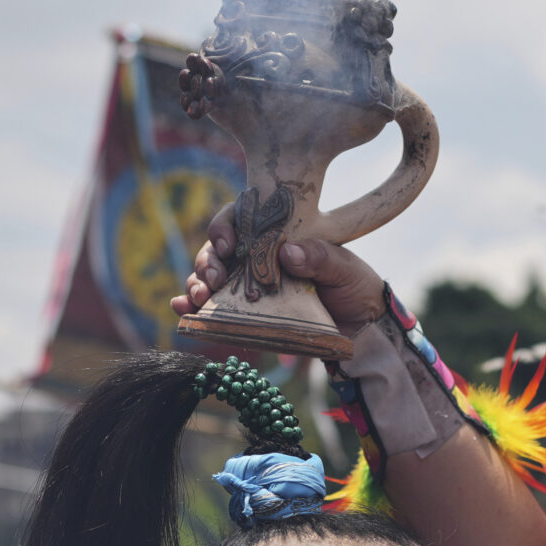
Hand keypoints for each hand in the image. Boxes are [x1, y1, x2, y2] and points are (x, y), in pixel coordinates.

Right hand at [176, 202, 388, 329]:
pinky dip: (191, 309)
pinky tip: (181, 310)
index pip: (239, 218)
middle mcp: (255, 257)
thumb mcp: (344, 267)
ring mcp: (247, 286)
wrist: (364, 327)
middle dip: (207, 261)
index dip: (225, 226)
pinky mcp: (245, 316)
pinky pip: (211, 310)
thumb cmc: (353, 286)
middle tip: (214, 280)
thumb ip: (320, 257)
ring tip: (200, 298)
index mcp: (275, 235)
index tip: (228, 244)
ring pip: (207, 277)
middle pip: (215, 249)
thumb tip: (287, 253)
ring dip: (195, 284)